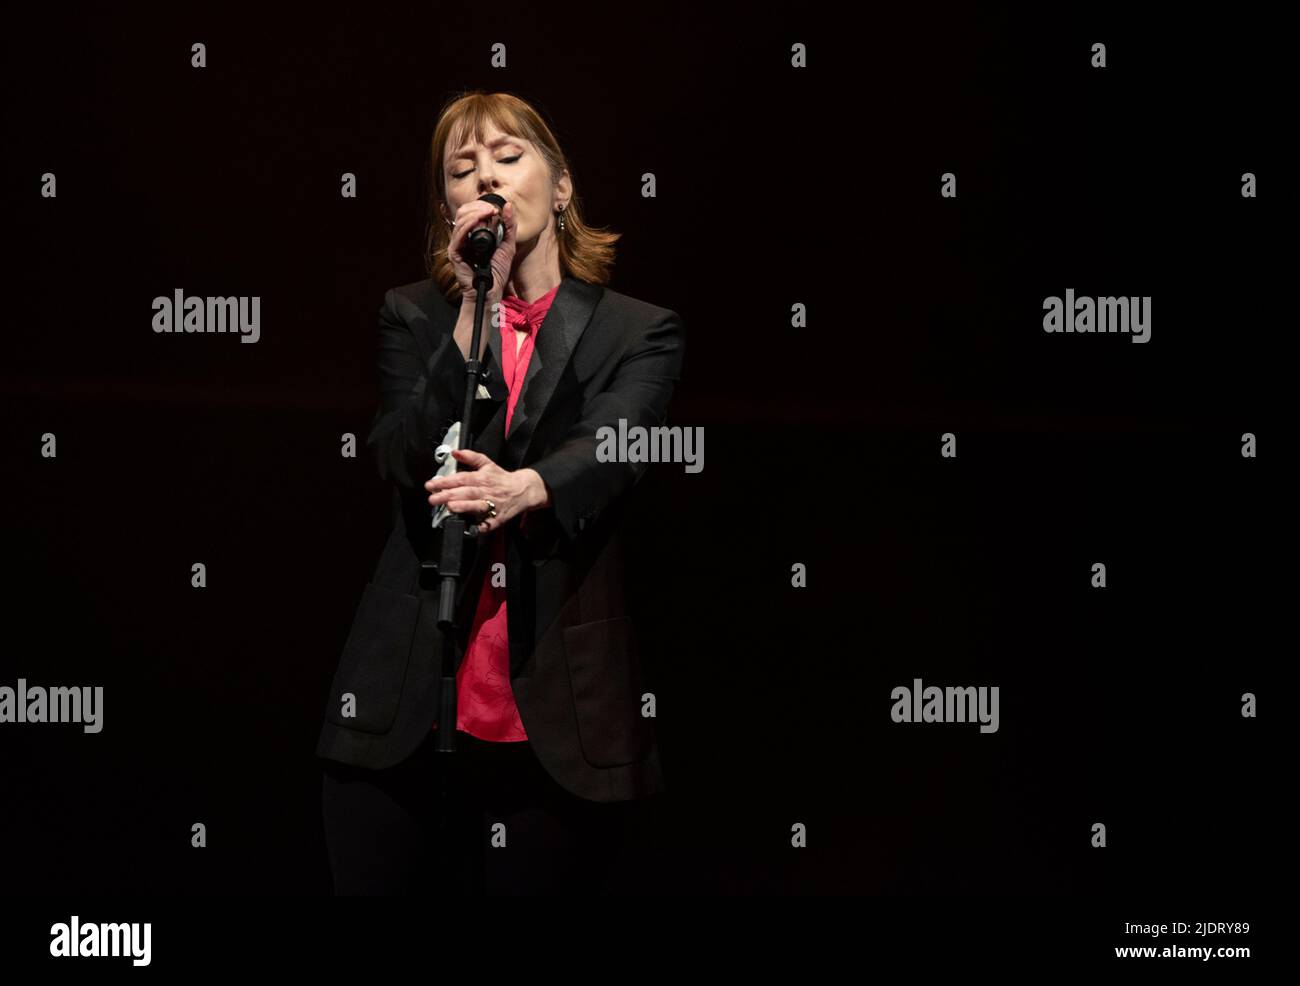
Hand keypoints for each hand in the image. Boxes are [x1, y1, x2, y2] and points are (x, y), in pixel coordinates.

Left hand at [425, 448, 545, 533]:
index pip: (461, 478)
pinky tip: (468, 526)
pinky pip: (487, 524)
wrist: (524, 490)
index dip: (445, 481)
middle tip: (432, 499)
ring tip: (449, 507)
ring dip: (463, 507)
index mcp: (482, 478)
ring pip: (476, 506)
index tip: (431, 484)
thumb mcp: (487, 464)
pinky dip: (478, 526)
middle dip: (447, 495)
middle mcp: (486, 491)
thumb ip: (470, 457)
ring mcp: (492, 505)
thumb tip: (454, 452)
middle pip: (465, 492)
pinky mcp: (497, 519)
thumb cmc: (502, 478)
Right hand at [448, 199, 517, 302]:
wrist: (491, 291)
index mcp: (474, 234)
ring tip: (489, 213)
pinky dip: (469, 224)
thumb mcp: (508, 245)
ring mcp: (458, 244)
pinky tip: (478, 220)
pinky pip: (459, 233)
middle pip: (464, 212)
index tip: (496, 208)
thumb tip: (509, 206)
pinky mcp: (454, 252)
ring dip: (475, 213)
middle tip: (492, 209)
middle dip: (479, 207)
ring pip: (460, 219)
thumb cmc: (497, 272)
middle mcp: (464, 237)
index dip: (482, 206)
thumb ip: (509, 226)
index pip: (472, 212)